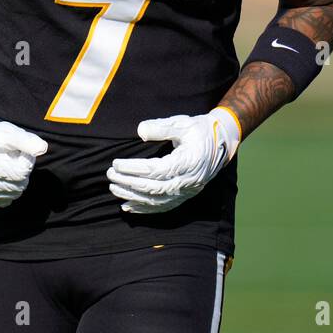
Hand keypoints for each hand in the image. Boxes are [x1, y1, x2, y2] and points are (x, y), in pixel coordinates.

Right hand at [0, 106, 47, 206]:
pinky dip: (9, 188)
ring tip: (6, 163)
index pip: (22, 171)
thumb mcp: (7, 131)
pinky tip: (2, 174)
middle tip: (13, 155)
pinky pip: (6, 199)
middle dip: (22, 169)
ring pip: (15, 192)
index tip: (20, 149)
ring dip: (16, 179)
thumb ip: (25, 140)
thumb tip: (43, 149)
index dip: (26, 159)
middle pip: (20, 183)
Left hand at [107, 107, 241, 213]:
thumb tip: (140, 131)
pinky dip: (144, 210)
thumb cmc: (200, 130)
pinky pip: (162, 207)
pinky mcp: (185, 196)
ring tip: (114, 188)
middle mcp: (189, 181)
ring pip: (156, 201)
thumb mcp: (183, 123)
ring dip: (132, 197)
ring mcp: (187, 191)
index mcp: (189, 162)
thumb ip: (162, 127)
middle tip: (110, 174)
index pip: (156, 170)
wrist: (222, 142)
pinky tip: (127, 207)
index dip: (134, 169)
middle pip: (154, 188)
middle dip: (129, 183)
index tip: (117, 163)